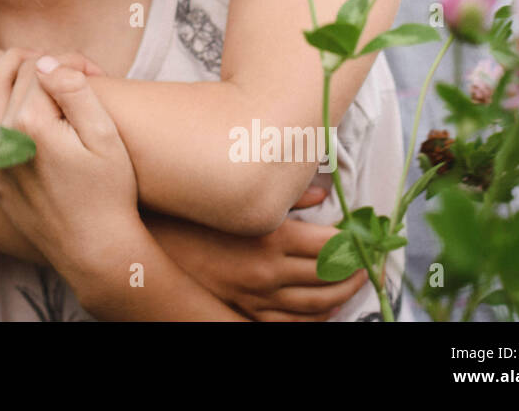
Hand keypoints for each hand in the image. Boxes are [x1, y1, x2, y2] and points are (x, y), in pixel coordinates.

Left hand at [0, 50, 137, 280]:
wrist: (93, 250)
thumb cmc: (108, 193)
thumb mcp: (104, 136)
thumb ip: (74, 90)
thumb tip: (46, 61)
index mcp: (32, 122)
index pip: (44, 69)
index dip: (72, 63)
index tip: (98, 74)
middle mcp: (4, 136)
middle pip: (17, 77)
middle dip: (45, 64)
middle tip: (74, 70)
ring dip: (8, 72)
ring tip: (31, 61)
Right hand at [148, 186, 367, 321]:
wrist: (142, 244)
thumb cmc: (186, 215)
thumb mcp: (234, 196)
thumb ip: (282, 194)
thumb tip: (322, 193)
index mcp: (269, 237)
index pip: (333, 246)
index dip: (359, 243)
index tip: (370, 235)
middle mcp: (267, 273)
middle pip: (332, 277)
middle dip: (361, 269)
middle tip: (375, 259)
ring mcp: (255, 298)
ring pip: (317, 306)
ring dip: (345, 294)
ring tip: (358, 280)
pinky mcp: (242, 312)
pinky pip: (290, 325)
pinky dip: (316, 319)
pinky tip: (326, 309)